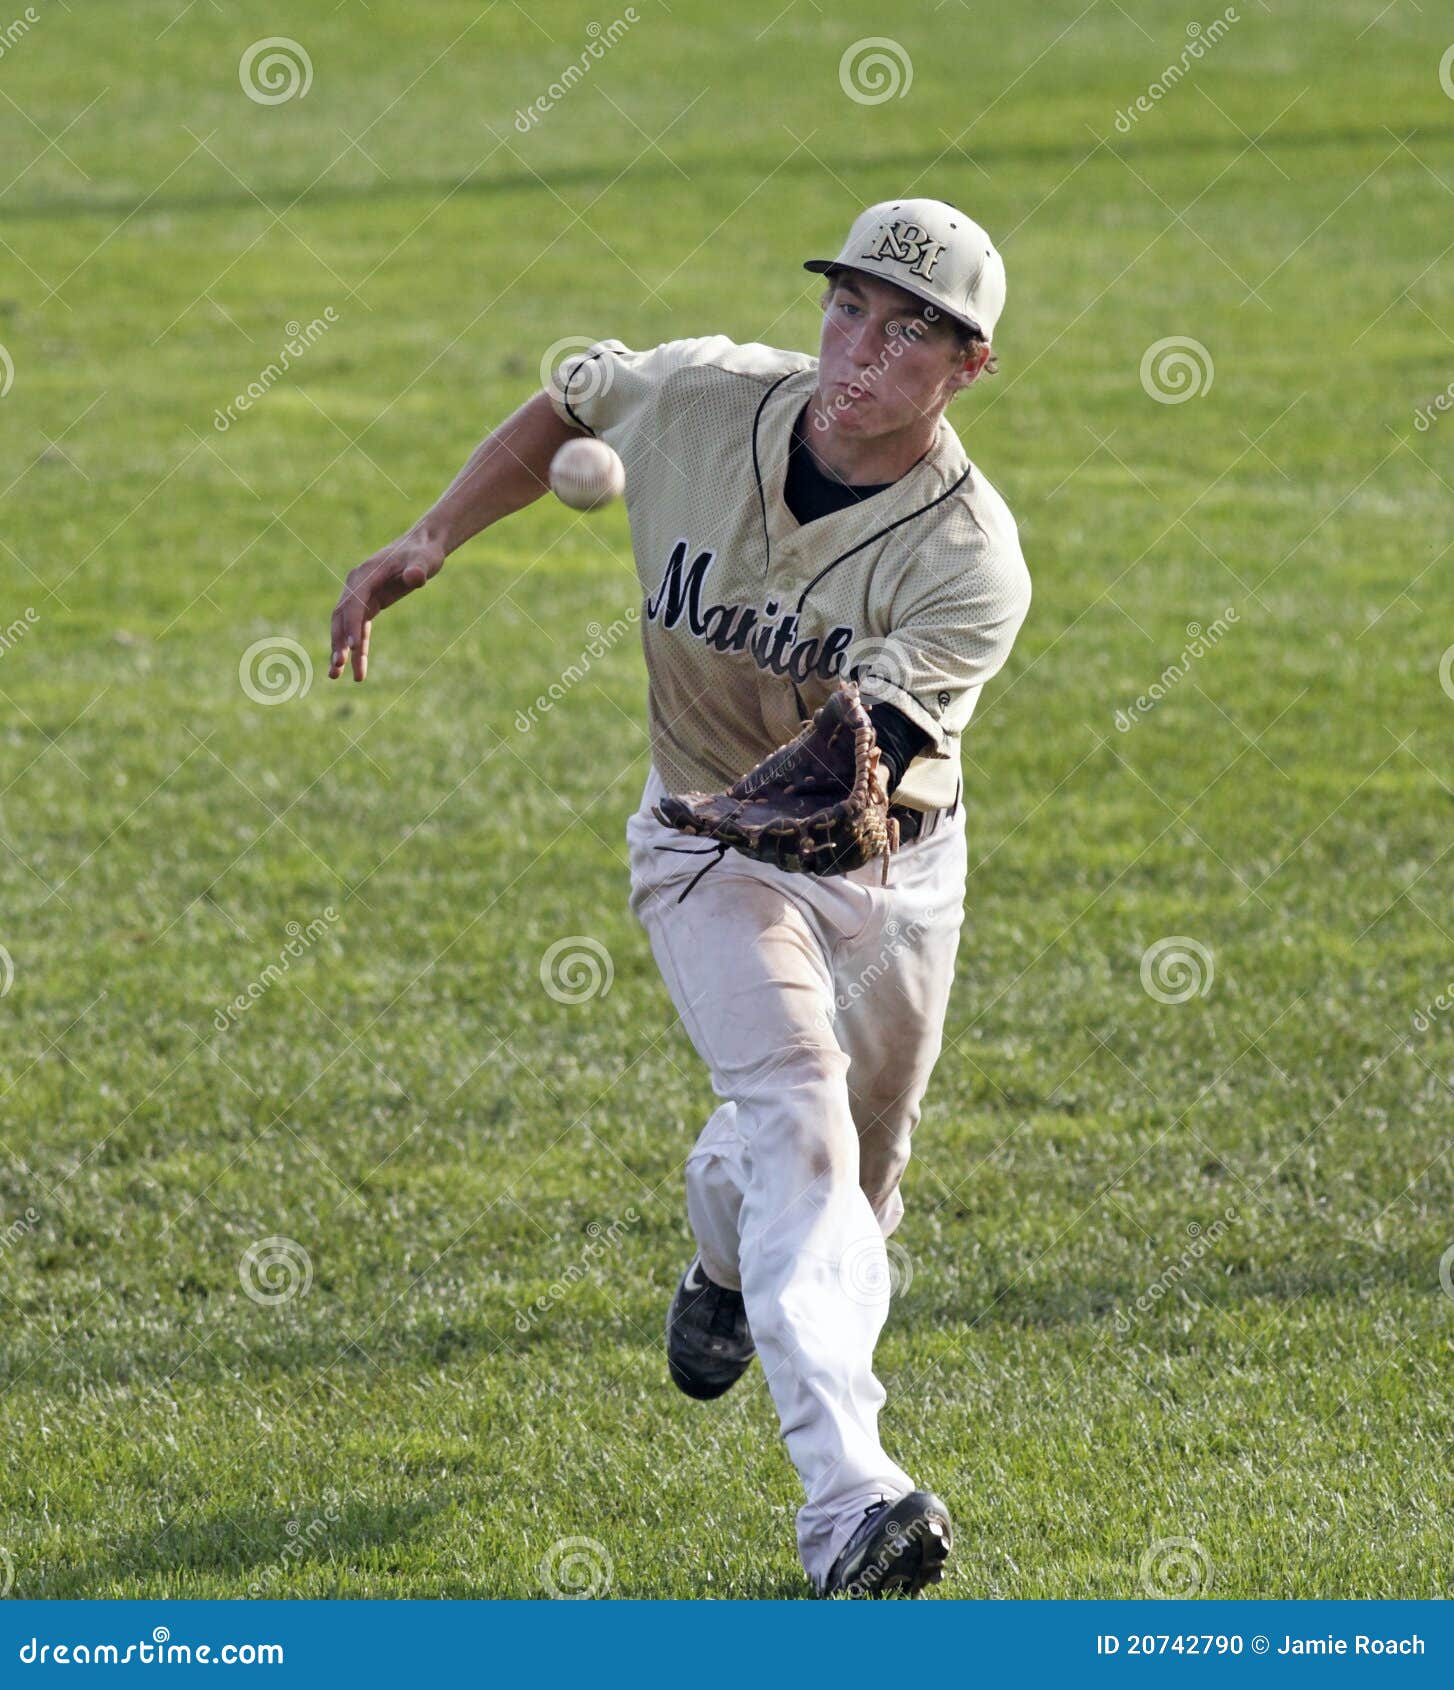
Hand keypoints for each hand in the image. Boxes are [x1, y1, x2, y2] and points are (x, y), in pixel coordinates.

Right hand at [328, 531, 443, 681]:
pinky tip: (356, 669)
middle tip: (337, 667)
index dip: (351, 624)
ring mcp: (361, 594)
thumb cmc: (424, 553)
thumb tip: (415, 578)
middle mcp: (357, 584)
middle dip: (338, 642)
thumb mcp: (425, 560)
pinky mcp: (369, 603)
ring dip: (342, 649)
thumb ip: (419, 569)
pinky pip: (359, 628)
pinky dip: (357, 647)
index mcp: (366, 573)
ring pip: (346, 626)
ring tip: (336, 676)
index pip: (354, 602)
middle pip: (342, 616)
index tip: (351, 647)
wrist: (422, 547)